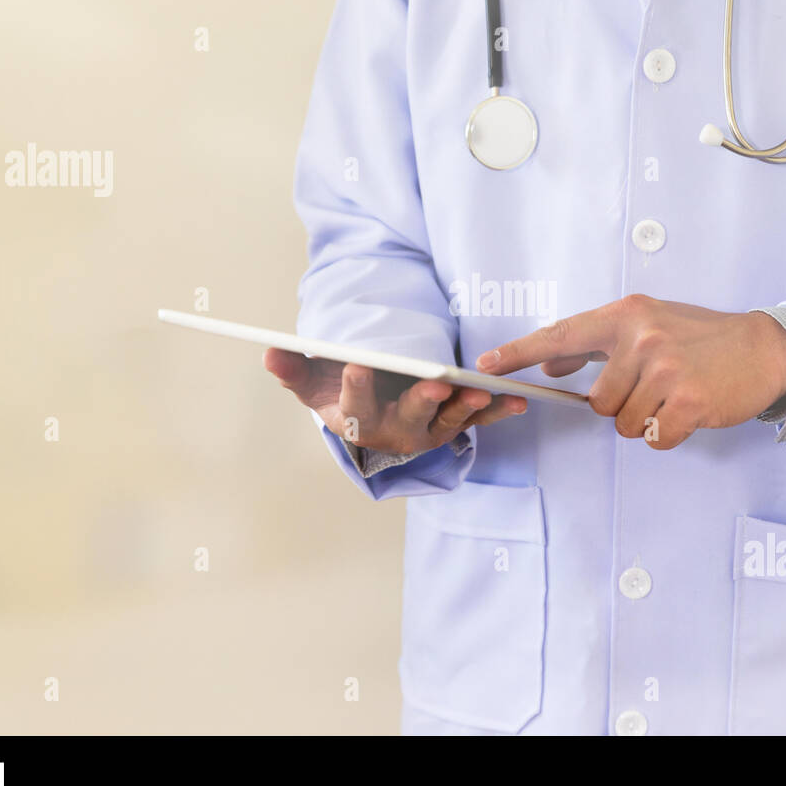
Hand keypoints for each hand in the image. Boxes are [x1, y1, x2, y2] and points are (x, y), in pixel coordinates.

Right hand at [264, 348, 526, 456]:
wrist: (368, 415)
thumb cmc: (339, 394)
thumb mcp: (312, 384)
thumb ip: (292, 369)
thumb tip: (268, 352)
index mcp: (358, 421)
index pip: (355, 406)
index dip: (355, 387)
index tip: (356, 364)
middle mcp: (394, 433)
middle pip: (409, 419)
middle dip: (423, 400)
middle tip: (435, 382)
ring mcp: (427, 432)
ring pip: (449, 422)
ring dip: (466, 409)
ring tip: (482, 394)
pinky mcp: (452, 426)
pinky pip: (477, 420)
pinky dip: (497, 412)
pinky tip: (517, 401)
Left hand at [476, 295, 785, 449]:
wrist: (765, 348)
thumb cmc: (701, 338)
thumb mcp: (648, 324)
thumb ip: (601, 343)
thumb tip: (553, 363)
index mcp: (626, 315)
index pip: (561, 335)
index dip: (519, 353)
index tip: (484, 366)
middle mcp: (641, 337)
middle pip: (597, 403)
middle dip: (622, 406)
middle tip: (657, 387)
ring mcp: (664, 368)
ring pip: (623, 423)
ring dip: (647, 420)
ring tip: (676, 394)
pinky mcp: (686, 400)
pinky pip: (654, 437)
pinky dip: (670, 433)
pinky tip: (691, 410)